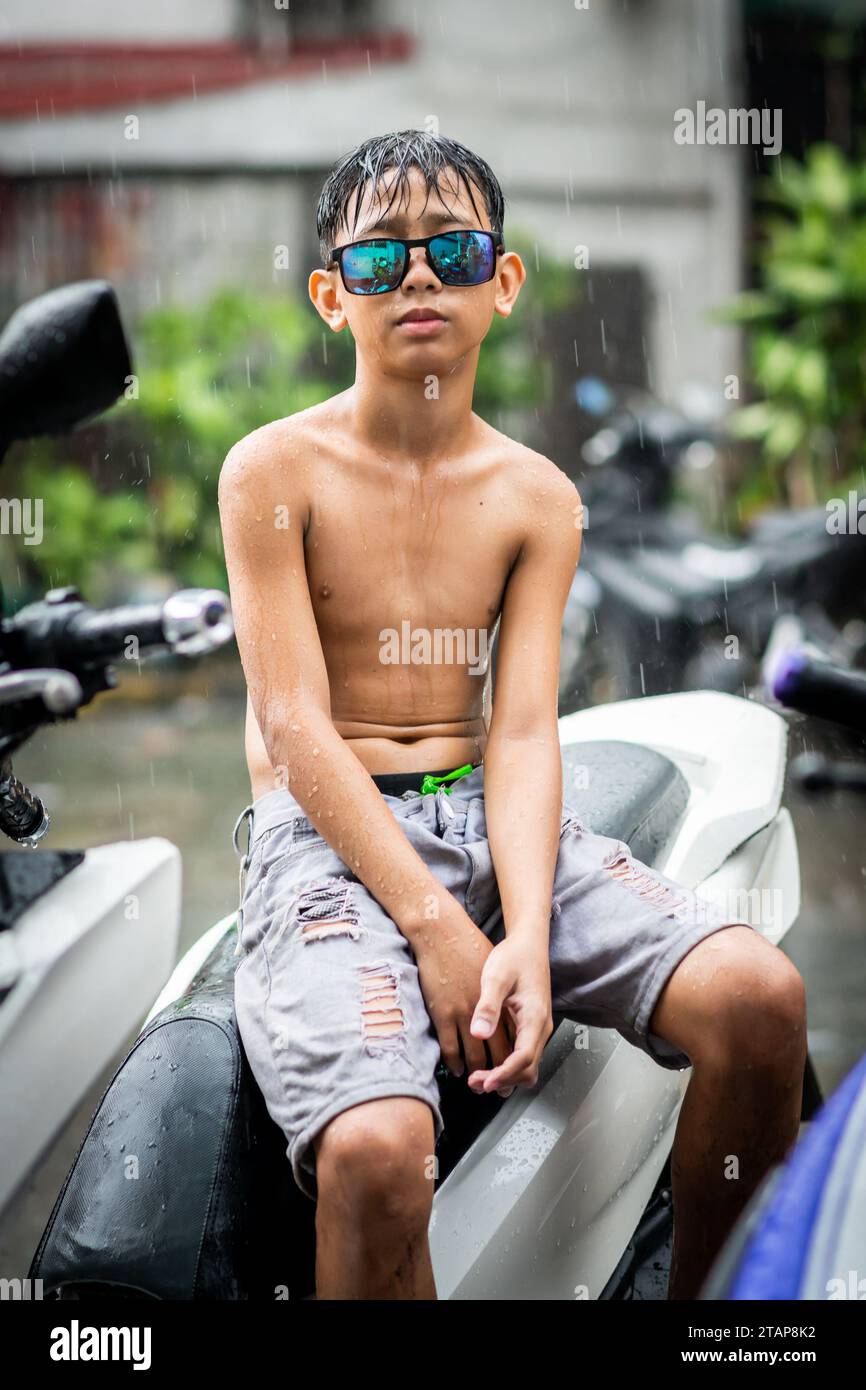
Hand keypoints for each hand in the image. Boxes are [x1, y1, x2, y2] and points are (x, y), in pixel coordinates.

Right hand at [411, 903, 512, 1081]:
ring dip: (478, 1074)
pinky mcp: (443, 1012)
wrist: (444, 933)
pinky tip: (458, 1068)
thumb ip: (506, 1006)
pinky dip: (456, 1062)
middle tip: (497, 1088)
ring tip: (480, 1083)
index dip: (517, 1068)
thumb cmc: (473, 950)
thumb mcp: (499, 977)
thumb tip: (511, 1030)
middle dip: (500, 1078)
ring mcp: (464, 1013)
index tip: (513, 1079)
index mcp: (506, 1003)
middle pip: (500, 1057)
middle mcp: (488, 1012)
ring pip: (475, 1057)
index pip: (520, 1047)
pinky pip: (450, 1047)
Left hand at [468, 935, 552, 1095]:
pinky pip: (521, 1056)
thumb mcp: (496, 977)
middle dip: (502, 1080)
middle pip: (527, 1069)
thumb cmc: (514, 957)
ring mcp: (536, 1029)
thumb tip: (478, 1033)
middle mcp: (540, 1028)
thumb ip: (488, 1006)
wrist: (527, 944)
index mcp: (535, 1017)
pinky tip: (487, 1064)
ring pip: (526, 1066)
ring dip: (504, 1077)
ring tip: (478, 1078)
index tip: (484, 1082)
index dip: (504, 1074)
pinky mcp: (529, 1028)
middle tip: (474, 1082)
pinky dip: (506, 1067)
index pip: (524, 1058)